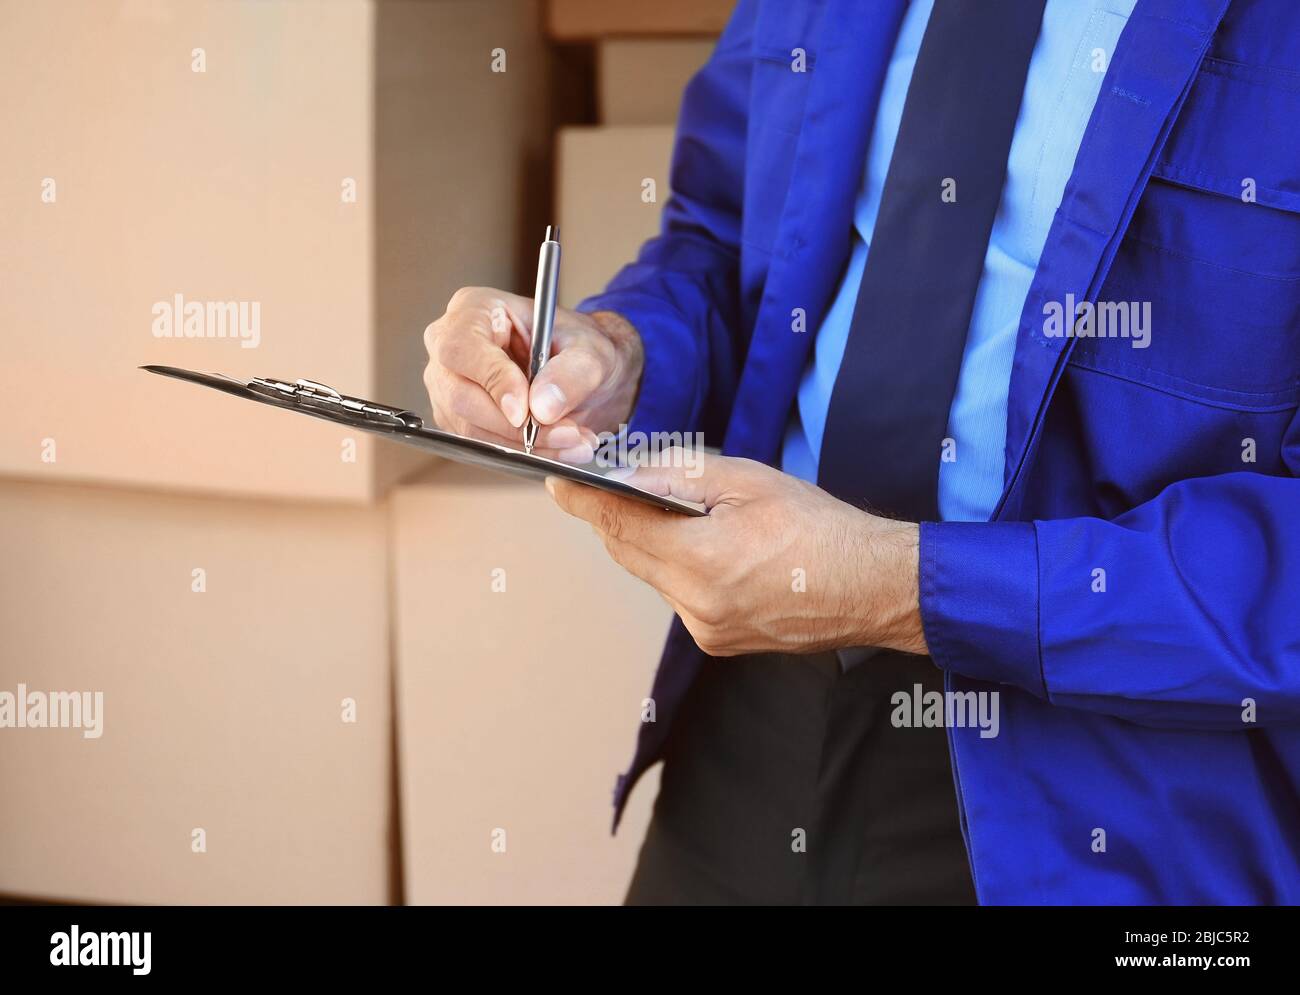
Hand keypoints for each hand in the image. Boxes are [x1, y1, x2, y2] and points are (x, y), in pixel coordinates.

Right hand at [422, 287, 643, 461]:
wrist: (581, 372)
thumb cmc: (577, 347)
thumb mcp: (590, 351)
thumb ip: (571, 374)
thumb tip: (541, 407)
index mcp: (474, 309)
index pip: (463, 347)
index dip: (492, 381)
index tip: (526, 411)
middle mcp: (449, 346)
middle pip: (460, 395)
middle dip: (515, 425)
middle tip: (568, 433)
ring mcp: (448, 386)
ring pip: (471, 428)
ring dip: (525, 445)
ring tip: (574, 442)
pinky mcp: (458, 419)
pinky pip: (482, 445)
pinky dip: (523, 454)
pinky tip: (558, 449)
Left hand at [546, 451, 927, 656]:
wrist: (875, 587)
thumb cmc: (822, 529)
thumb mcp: (749, 481)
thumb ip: (680, 475)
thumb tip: (626, 471)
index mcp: (702, 561)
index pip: (620, 525)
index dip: (584, 501)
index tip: (557, 484)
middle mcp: (696, 605)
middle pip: (629, 554)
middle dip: (615, 519)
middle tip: (602, 486)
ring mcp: (706, 630)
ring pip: (653, 576)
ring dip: (650, 544)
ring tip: (670, 513)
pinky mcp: (718, 642)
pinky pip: (678, 597)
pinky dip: (678, 569)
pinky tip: (705, 548)